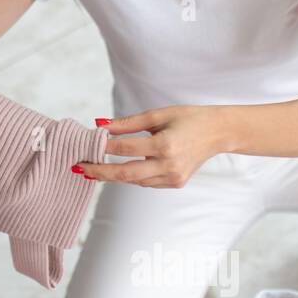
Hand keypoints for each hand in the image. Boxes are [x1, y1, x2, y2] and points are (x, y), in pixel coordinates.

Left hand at [74, 105, 227, 187]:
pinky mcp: (175, 183)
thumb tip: (100, 125)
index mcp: (165, 145)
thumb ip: (128, 123)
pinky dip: (132, 176)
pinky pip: (146, 182)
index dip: (103, 146)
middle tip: (79, 167)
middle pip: (125, 173)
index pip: (125, 148)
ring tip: (93, 168)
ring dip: (113, 175)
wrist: (218, 132)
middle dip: (99, 172)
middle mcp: (169, 165)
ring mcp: (173, 177)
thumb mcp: (157, 114)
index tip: (86, 143)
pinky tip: (119, 169)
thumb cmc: (188, 118)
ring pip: (134, 180)